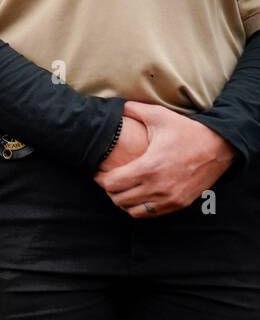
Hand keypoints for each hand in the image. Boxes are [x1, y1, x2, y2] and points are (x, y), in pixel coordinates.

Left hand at [95, 101, 236, 217]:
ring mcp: (169, 199)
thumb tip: (113, 106)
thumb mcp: (158, 116)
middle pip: (118, 199)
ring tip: (121, 188)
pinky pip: (149, 214)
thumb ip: (132, 110)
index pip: (111, 184)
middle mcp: (158, 187)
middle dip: (109, 190)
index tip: (99, 171)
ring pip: (132, 210)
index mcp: (149, 167)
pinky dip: (138, 208)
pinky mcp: (179, 204)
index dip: (100, 178)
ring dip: (122, 201)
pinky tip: (137, 195)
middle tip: (108, 179)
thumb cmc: (186, 131)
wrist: (219, 147)